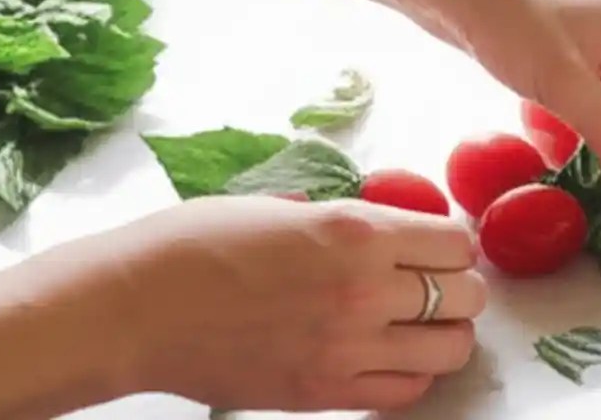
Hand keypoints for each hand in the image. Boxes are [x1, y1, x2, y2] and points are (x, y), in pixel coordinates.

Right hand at [51, 195, 485, 411]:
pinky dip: (412, 374)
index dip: (450, 243)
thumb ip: (338, 219)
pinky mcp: (325, 394)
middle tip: (433, 283)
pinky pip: (406, 391)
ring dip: (444, 333)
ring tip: (418, 323)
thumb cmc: (194, 244)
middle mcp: (363, 288)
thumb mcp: (278, 206)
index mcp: (353, 230)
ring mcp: (348, 348)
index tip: (437, 245)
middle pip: (465, 296)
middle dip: (458, 286)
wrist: (135, 308)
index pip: (453, 242)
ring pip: (449, 349)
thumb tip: (377, 227)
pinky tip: (390, 356)